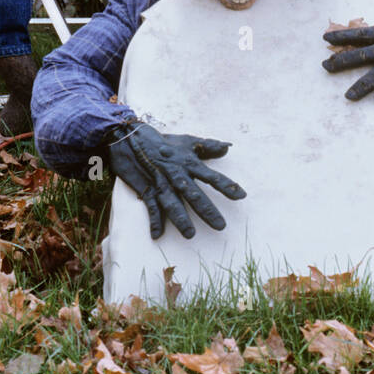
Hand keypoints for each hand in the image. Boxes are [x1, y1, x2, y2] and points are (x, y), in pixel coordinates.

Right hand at [108, 122, 246, 239]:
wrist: (131, 139)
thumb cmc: (163, 142)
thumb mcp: (187, 142)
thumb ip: (208, 146)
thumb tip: (228, 147)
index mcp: (188, 163)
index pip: (211, 176)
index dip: (227, 186)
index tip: (242, 196)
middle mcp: (176, 174)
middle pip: (194, 194)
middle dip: (207, 210)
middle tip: (220, 226)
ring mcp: (161, 182)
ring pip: (172, 202)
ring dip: (181, 218)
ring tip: (190, 234)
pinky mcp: (146, 187)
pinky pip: (151, 206)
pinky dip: (154, 220)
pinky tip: (157, 235)